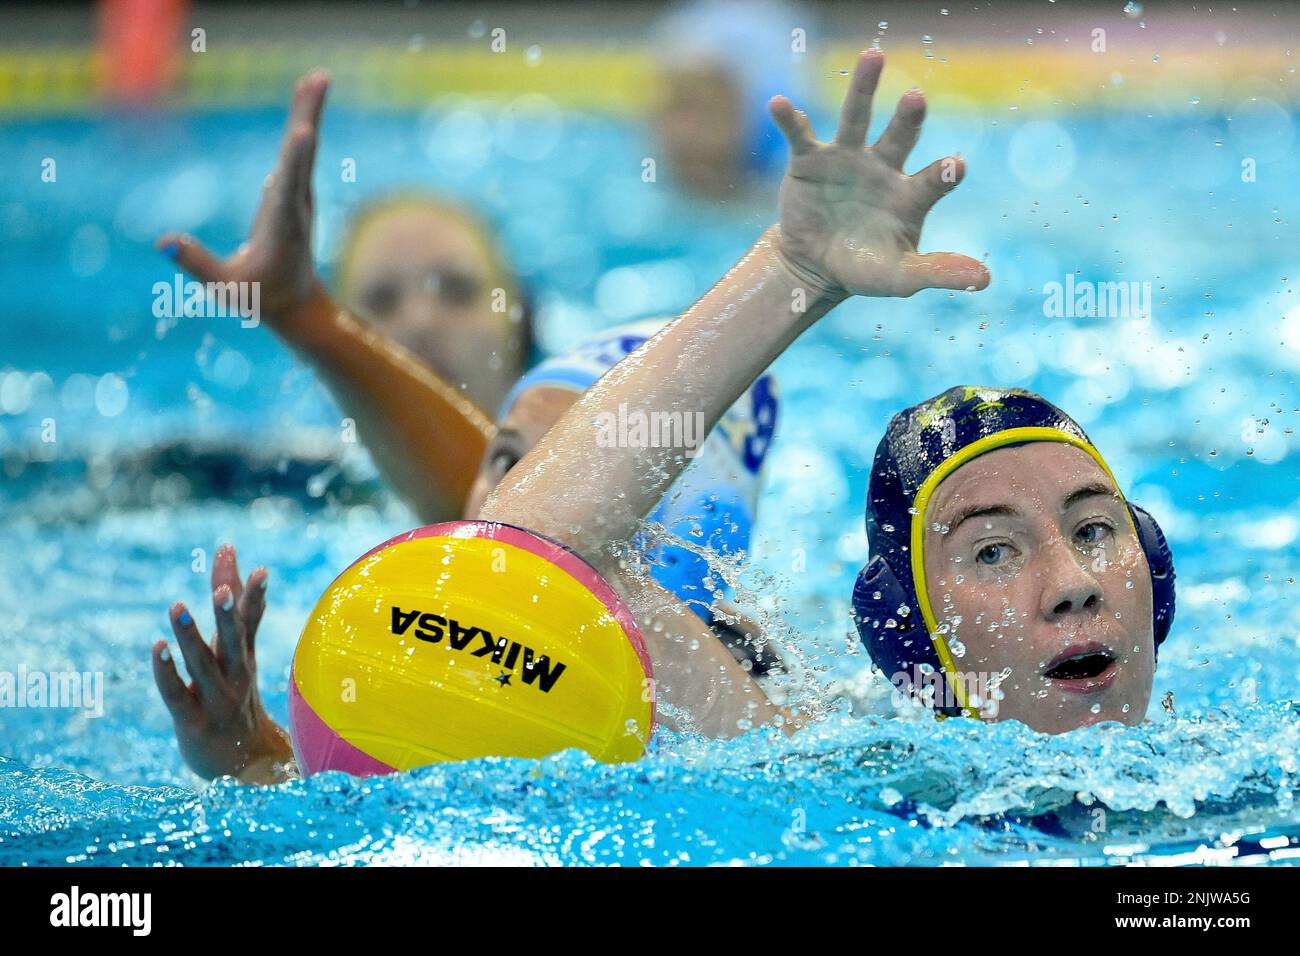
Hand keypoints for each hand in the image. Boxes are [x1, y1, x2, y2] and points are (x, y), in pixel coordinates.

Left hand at [152, 545, 293, 783]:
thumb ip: (237, 608)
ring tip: (177, 607)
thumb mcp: (238, 653)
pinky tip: (156, 649)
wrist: (245, 762)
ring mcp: (218, 700)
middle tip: (221, 589)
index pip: (252, 621)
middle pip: (234, 642)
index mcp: (246, 657)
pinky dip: (167, 673)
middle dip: (228, 615)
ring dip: (191, 638)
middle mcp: (237, 676)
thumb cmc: (236, 697)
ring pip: (204, 666)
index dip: (254, 595)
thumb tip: (234, 559)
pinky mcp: (194, 722)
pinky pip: (178, 695)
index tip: (259, 568)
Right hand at [155, 70, 329, 324]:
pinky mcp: (292, 190)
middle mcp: (295, 204)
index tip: (305, 133)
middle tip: (320, 80)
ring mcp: (296, 195)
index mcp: (282, 226)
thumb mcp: (227, 291)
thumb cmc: (261, 298)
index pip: (288, 190)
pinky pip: (298, 150)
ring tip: (317, 77)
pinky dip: (302, 121)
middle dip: (308, 117)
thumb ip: (197, 265)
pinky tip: (306, 99)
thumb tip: (162, 243)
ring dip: (307, 110)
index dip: (295, 161)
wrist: (297, 303)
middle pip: (301, 155)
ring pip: (302, 147)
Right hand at [769, 49, 988, 298]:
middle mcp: (883, 167)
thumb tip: (985, 280)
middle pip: (901, 135)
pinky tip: (778, 103)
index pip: (935, 179)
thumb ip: (939, 272)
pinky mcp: (809, 160)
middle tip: (917, 98)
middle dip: (909, 118)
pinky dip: (789, 118)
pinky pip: (800, 135)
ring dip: (864, 87)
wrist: (815, 265)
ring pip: (856, 117)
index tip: (956, 166)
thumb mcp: (901, 276)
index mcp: (911, 193)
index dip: (946, 173)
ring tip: (874, 55)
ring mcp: (846, 158)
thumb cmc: (865, 267)